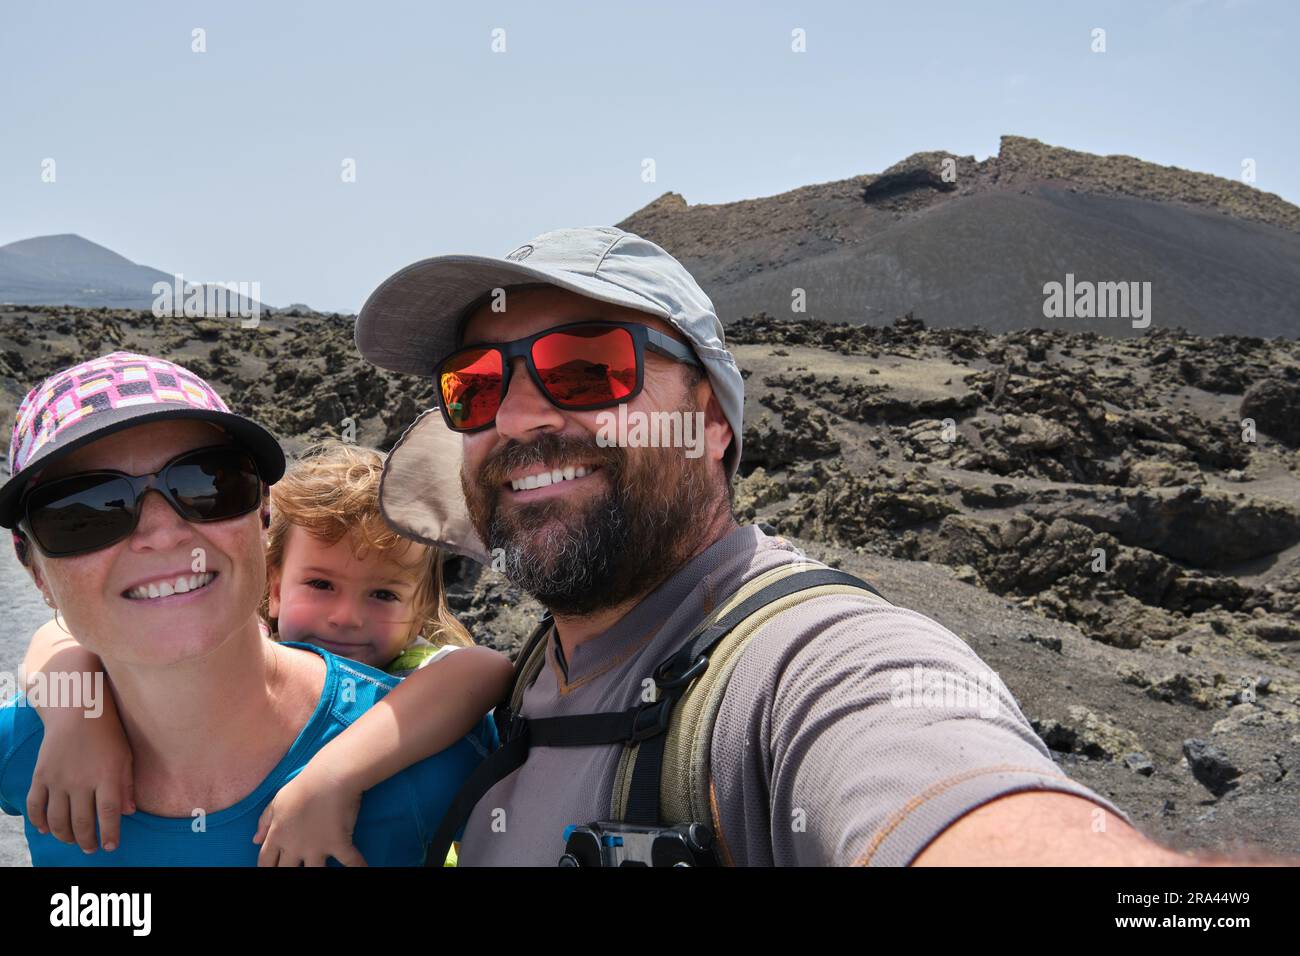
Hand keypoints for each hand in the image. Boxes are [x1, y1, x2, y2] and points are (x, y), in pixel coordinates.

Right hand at [26, 704, 134, 853]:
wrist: (77, 710)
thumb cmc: (108, 732)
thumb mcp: (125, 756)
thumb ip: (127, 785)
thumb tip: (129, 812)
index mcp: (106, 776)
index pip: (108, 814)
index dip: (109, 834)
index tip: (110, 847)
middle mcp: (81, 781)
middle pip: (81, 822)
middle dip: (87, 841)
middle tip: (91, 849)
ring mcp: (58, 780)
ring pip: (58, 819)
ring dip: (65, 836)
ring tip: (73, 841)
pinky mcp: (41, 776)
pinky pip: (36, 806)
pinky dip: (39, 822)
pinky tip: (46, 829)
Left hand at [253, 760, 367, 866]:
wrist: (330, 777)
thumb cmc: (303, 785)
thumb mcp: (277, 800)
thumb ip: (265, 821)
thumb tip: (255, 839)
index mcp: (278, 835)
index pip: (265, 861)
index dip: (266, 868)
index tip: (271, 870)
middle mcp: (295, 846)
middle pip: (286, 871)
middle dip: (288, 872)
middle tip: (294, 869)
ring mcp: (317, 847)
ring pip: (314, 872)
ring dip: (318, 871)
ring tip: (323, 870)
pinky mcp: (338, 843)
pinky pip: (350, 861)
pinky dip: (359, 866)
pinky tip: (365, 869)